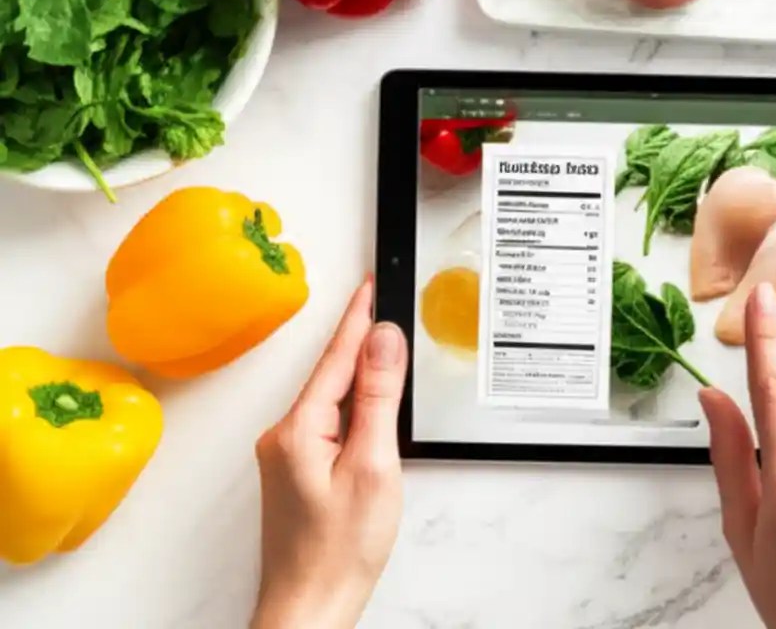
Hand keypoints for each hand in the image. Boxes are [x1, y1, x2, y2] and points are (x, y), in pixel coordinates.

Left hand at [251, 279, 407, 628]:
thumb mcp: (373, 465)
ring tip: (386, 352)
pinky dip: (354, 409)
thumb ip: (378, 398)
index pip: (336, 358)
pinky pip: (328, 424)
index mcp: (299, 429)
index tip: (370, 283)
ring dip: (361, 378)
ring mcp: (288, 457)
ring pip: (332, 401)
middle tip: (384, 304)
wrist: (311, 607)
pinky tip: (371, 411)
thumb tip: (383, 341)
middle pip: (333, 375)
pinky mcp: (297, 474)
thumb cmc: (338, 550)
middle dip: (361, 342)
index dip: (358, 318)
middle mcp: (285, 437)